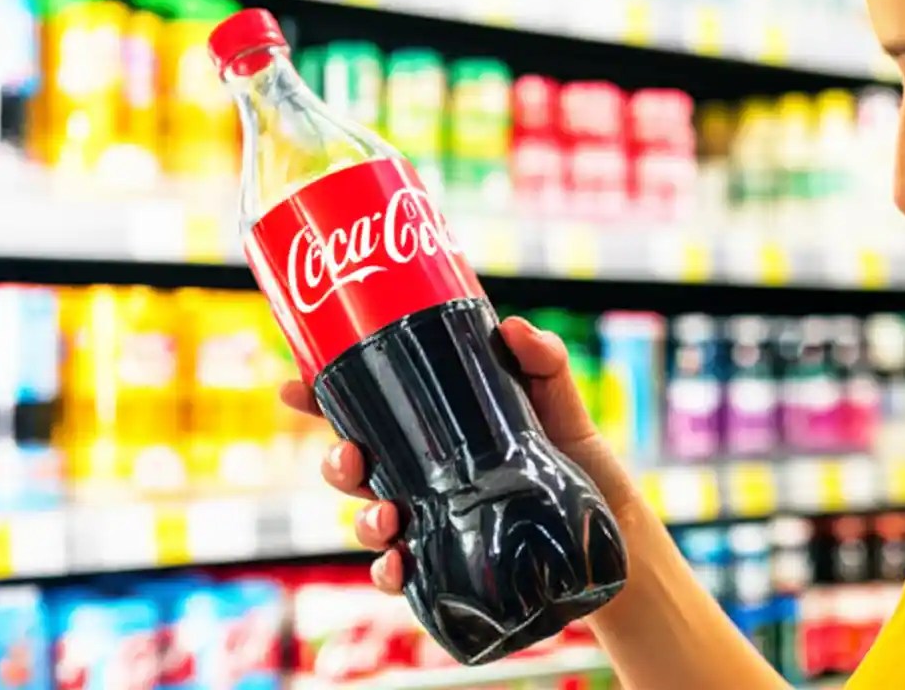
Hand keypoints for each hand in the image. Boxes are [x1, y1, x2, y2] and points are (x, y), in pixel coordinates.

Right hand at [280, 315, 637, 594]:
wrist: (610, 527)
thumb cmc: (574, 458)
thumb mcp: (557, 401)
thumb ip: (541, 361)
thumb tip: (513, 328)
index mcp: (434, 433)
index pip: (367, 412)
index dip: (322, 399)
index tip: (294, 386)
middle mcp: (423, 479)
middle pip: (356, 470)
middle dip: (335, 463)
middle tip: (349, 455)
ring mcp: (431, 525)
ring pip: (371, 523)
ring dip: (363, 520)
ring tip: (387, 515)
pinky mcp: (448, 568)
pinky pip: (402, 577)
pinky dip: (390, 573)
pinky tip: (400, 565)